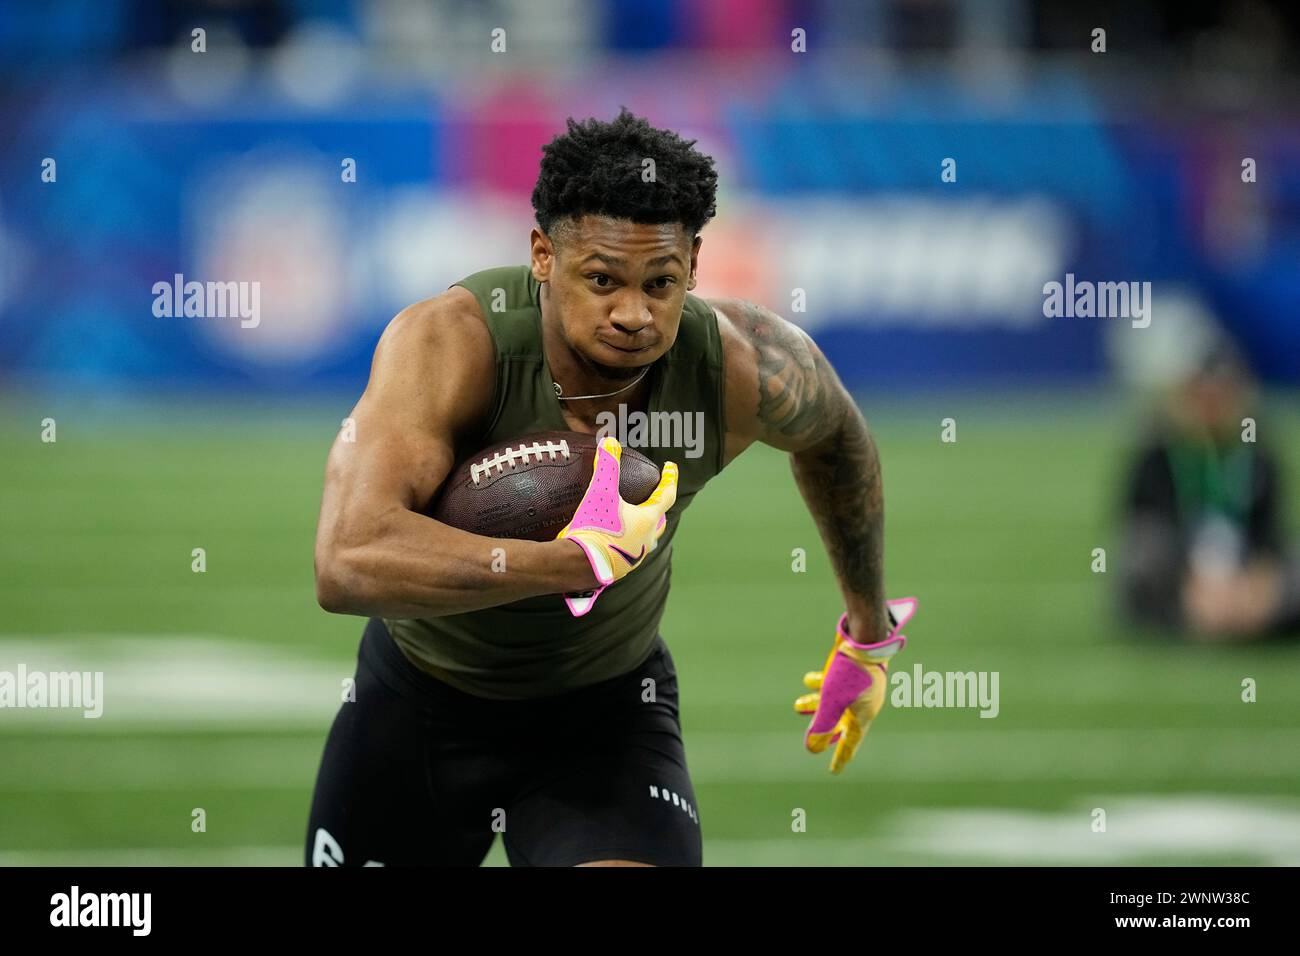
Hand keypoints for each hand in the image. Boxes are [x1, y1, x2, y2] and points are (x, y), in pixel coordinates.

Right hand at [556, 436, 677, 616]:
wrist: (578, 565)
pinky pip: (629, 552)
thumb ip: (607, 466)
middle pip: (659, 522)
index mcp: (646, 520)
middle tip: (654, 497)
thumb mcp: (600, 493)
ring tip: (633, 519)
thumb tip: (610, 441)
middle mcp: (646, 541)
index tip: (670, 466)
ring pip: (646, 540)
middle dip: (658, 508)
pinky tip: (615, 539)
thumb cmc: (595, 527)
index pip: (666, 495)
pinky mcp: (620, 569)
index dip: (669, 479)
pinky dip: (627, 541)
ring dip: (643, 528)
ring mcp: (634, 558)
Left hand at [794, 597, 915, 772]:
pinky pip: (834, 682)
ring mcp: (857, 686)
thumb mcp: (833, 700)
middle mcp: (862, 702)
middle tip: (815, 741)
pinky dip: (820, 684)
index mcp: (863, 714)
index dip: (840, 757)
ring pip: (835, 701)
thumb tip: (811, 749)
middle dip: (826, 730)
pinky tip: (809, 681)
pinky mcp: (851, 670)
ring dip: (816, 704)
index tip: (833, 771)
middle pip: (842, 723)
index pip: (850, 743)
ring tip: (798, 705)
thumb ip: (822, 724)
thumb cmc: (851, 672)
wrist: (865, 637)